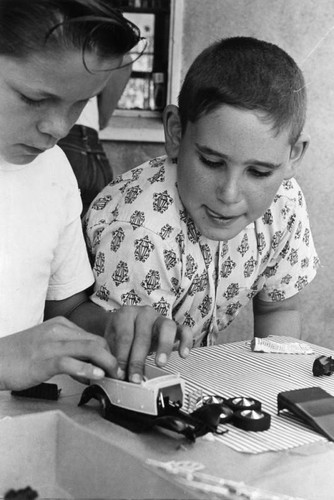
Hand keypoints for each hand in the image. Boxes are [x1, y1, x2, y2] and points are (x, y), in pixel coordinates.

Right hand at [0, 317, 117, 390]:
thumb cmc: (19, 358)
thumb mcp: (48, 348)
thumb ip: (70, 355)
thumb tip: (91, 371)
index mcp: (61, 325)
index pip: (94, 337)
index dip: (108, 353)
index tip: (114, 367)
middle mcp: (59, 330)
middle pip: (96, 341)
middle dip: (112, 358)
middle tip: (119, 373)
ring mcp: (52, 343)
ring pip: (90, 348)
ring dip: (106, 363)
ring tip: (114, 375)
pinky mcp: (44, 358)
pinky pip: (71, 362)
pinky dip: (87, 369)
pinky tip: (96, 376)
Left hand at [103, 306, 192, 382]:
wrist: (126, 324)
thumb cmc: (118, 335)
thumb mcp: (110, 343)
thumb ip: (113, 357)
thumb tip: (117, 377)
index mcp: (126, 314)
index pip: (124, 337)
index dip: (122, 357)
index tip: (120, 374)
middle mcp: (145, 313)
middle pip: (143, 335)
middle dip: (138, 360)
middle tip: (136, 378)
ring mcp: (161, 318)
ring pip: (167, 328)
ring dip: (163, 347)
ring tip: (160, 363)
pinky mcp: (175, 326)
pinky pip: (184, 330)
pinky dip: (186, 341)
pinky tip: (183, 354)